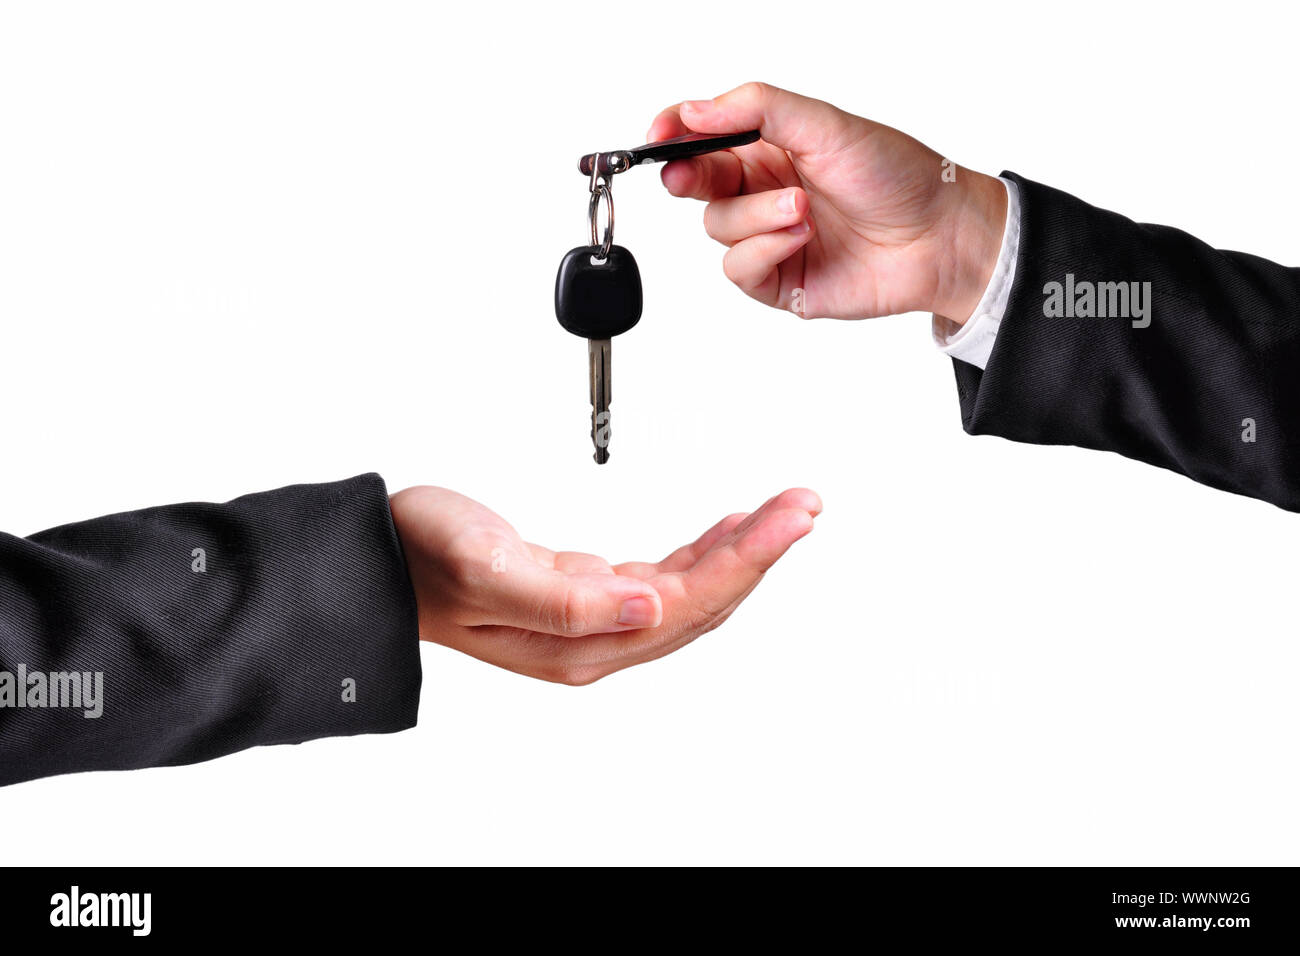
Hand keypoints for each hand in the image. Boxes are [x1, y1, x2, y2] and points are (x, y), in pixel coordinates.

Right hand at [389, 486, 819, 684]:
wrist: (378, 558)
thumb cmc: (420, 557)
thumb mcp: (485, 569)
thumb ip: (567, 602)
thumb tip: (649, 606)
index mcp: (580, 642)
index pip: (688, 604)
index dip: (747, 560)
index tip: (791, 516)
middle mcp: (596, 640)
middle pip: (704, 602)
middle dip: (761, 552)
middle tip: (804, 503)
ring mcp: (594, 622)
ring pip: (692, 591)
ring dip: (742, 551)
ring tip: (785, 510)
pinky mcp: (587, 595)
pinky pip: (667, 579)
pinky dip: (706, 553)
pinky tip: (727, 530)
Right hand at [648, 82, 1006, 323]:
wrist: (938, 236)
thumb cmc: (895, 175)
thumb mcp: (824, 124)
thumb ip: (756, 109)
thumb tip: (694, 111)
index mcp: (769, 146)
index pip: (703, 136)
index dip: (674, 133)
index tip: (658, 135)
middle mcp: (763, 190)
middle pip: (697, 183)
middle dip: (689, 176)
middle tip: (687, 173)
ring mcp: (769, 236)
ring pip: (718, 228)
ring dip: (756, 216)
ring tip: (803, 208)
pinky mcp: (778, 280)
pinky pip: (738, 268)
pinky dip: (763, 250)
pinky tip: (800, 236)